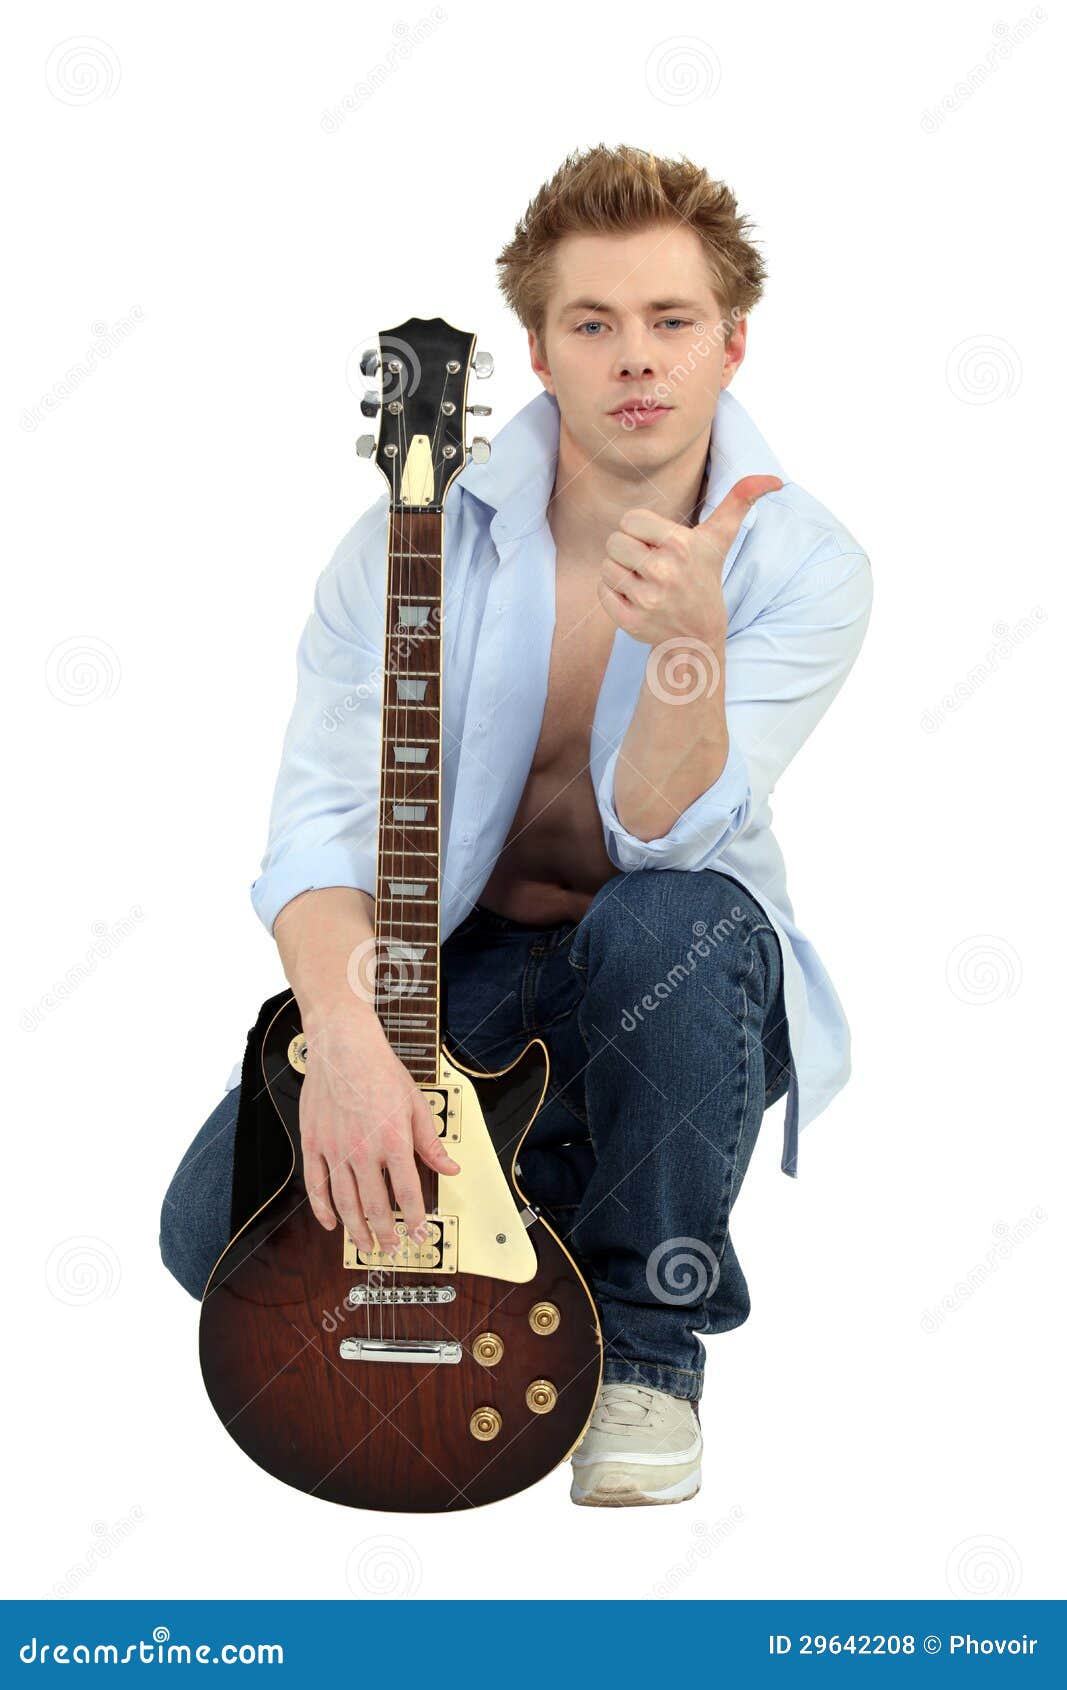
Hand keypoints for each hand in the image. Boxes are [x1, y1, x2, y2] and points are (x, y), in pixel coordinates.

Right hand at [298, 1008, 459, 1253]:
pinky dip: (322, 1209)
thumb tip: (451, 1168)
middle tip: (391, 1248)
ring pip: (345, 1202)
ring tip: (366, 1245)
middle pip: (375, 1206)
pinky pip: (316, 1185)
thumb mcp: (416, 1104)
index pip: (407, 1194)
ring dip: (356, 1229)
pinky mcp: (313, 1143)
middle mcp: (363, 1150)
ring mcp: (335, 1149)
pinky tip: (331, 1223)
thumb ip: (431, 1143)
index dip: (414, 1220)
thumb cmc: (380, 1070)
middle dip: (385, 1233)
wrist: (344, 1046)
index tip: (418, 1235)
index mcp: (393, 1141)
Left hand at [598, 474, 782, 646]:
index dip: (639, 529)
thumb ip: (739, 501)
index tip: (656, 543)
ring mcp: (647, 600)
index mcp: (681, 546)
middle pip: (614, 541)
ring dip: (620, 571)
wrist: (698, 636)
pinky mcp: (631, 622)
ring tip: (643, 581)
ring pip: (607, 566)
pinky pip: (601, 591)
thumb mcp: (720, 540)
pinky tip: (634, 598)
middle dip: (628, 549)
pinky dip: (612, 593)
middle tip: (648, 563)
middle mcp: (664, 573)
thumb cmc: (704, 578)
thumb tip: (775, 479)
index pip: (630, 519)